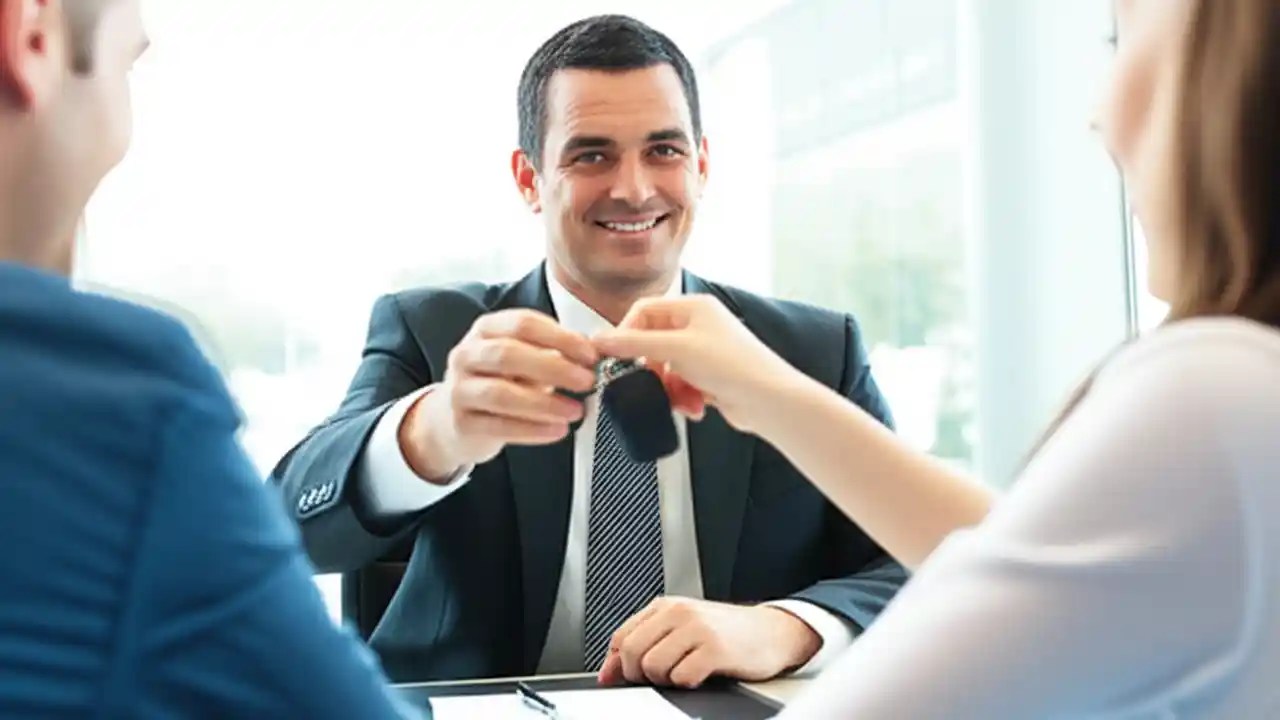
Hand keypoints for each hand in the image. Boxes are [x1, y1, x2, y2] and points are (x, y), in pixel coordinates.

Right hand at [399, 309, 598, 479]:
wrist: (453, 419)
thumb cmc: (500, 382)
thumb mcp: (523, 359)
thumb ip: (554, 351)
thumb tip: (597, 350)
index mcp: (486, 330)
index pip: (523, 323)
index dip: (560, 337)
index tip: (591, 353)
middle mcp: (466, 355)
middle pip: (509, 354)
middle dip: (554, 368)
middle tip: (587, 381)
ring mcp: (459, 390)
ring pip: (501, 393)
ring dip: (544, 403)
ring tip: (576, 411)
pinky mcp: (461, 423)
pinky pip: (498, 426)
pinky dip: (532, 430)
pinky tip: (558, 431)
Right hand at [591, 295, 804, 433]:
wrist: (769, 401)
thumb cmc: (735, 366)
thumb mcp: (676, 350)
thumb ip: (634, 344)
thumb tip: (601, 339)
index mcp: (694, 307)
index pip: (645, 310)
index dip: (626, 332)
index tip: (613, 354)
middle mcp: (700, 326)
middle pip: (654, 342)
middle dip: (650, 367)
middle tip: (645, 381)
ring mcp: (706, 353)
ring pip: (666, 368)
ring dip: (668, 387)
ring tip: (679, 399)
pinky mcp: (710, 378)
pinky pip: (681, 385)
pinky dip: (682, 398)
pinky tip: (694, 407)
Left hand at [596, 598, 820, 688]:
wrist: (773, 632)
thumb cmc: (728, 633)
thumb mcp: (684, 628)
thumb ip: (648, 642)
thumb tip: (609, 672)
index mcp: (666, 607)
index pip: (621, 636)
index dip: (615, 664)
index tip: (616, 679)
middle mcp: (679, 613)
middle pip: (633, 652)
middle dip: (639, 675)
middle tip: (659, 678)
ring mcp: (698, 629)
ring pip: (654, 666)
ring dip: (665, 680)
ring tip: (684, 673)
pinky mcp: (715, 649)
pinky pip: (682, 677)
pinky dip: (688, 683)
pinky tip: (701, 675)